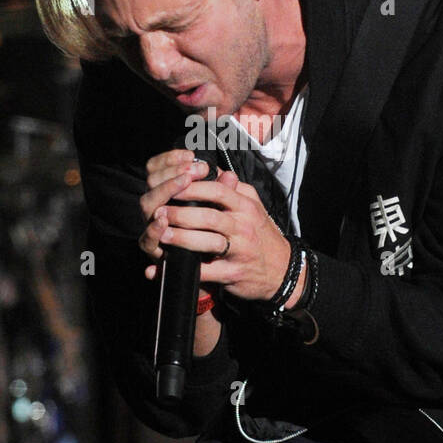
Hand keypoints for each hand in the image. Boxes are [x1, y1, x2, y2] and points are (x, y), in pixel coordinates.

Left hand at [138, 149, 292, 302]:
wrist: (283, 269)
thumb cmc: (261, 234)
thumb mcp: (253, 206)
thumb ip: (233, 189)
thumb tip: (213, 169)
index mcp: (246, 206)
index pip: (218, 191)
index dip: (193, 188)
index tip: (173, 186)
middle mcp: (244, 226)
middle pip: (209, 216)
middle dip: (180, 213)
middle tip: (160, 211)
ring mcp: (239, 251)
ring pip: (208, 242)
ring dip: (181, 238)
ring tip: (162, 234)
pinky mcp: (233, 273)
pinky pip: (207, 271)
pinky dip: (186, 268)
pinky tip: (169, 265)